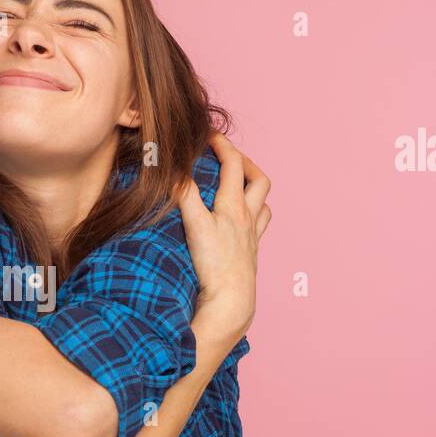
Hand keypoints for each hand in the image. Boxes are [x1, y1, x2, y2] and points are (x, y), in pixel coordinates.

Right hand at [178, 131, 271, 364]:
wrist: (231, 301)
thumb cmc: (214, 264)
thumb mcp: (195, 224)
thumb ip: (184, 194)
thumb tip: (171, 168)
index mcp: (234, 206)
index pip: (233, 164)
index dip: (222, 144)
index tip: (209, 135)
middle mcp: (248, 218)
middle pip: (258, 179)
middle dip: (244, 162)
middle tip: (228, 157)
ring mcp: (252, 236)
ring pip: (263, 203)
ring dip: (254, 188)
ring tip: (239, 184)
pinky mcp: (250, 253)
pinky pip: (260, 226)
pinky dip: (255, 214)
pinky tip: (243, 219)